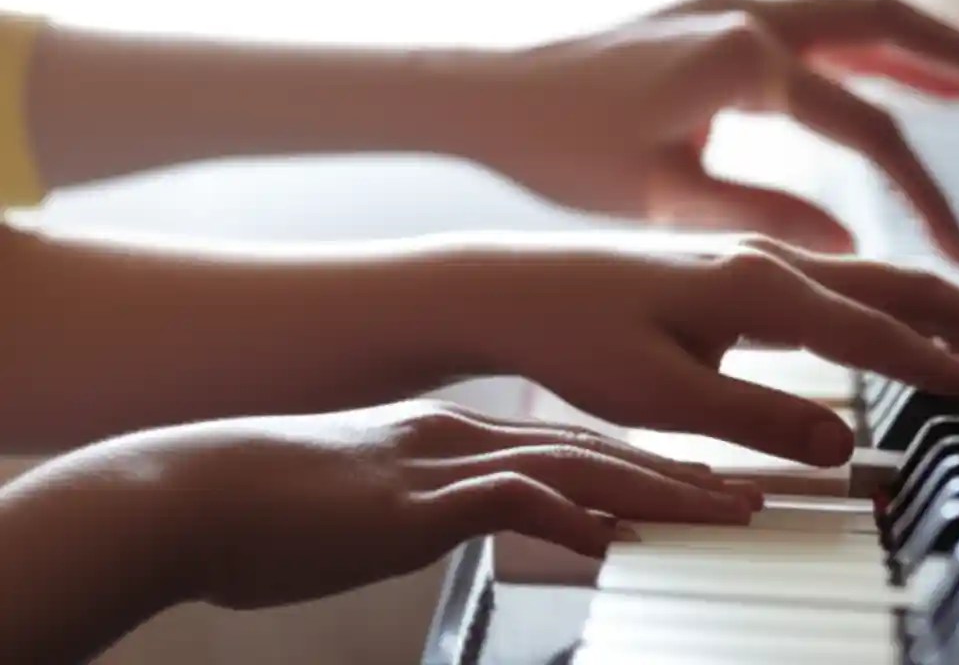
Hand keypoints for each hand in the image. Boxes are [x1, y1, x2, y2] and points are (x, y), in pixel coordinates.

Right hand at [0, 404, 757, 659]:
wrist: (193, 494)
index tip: (699, 486)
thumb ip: (431, 507)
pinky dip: (573, 520)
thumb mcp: (373, 504)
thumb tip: (464, 526)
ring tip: (723, 515)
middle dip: (677, 475)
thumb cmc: (275, 510)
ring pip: (576, 468)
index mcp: (455, 436)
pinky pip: (512, 505)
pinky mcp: (415, 499)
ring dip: (657, 493)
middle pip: (595, 450)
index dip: (643, 467)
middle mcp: (462, 436)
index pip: (573, 447)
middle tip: (746, 497)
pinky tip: (618, 541)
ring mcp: (441, 462)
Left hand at [431, 236, 958, 466]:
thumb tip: (848, 446)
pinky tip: (911, 323)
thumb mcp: (664, 394)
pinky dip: (898, 308)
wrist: (513, 289)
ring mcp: (758, 261)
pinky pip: (843, 287)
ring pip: (881, 282)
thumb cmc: (576, 336)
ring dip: (953, 310)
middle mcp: (771, 263)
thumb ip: (761, 417)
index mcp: (762, 287)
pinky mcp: (740, 272)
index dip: (954, 367)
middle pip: (908, 288)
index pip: (883, 332)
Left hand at [473, 0, 958, 262]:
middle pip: (892, 23)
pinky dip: (858, 50)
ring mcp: (731, 4)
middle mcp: (749, 14)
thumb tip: (850, 236)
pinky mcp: (712, 14)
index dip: (925, 196)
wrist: (485, 93)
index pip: (868, 130)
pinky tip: (883, 78)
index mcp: (744, 62)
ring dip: (922, 48)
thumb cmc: (559, 148)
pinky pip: (810, 25)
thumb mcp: (667, 195)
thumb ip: (766, 212)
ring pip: (856, 11)